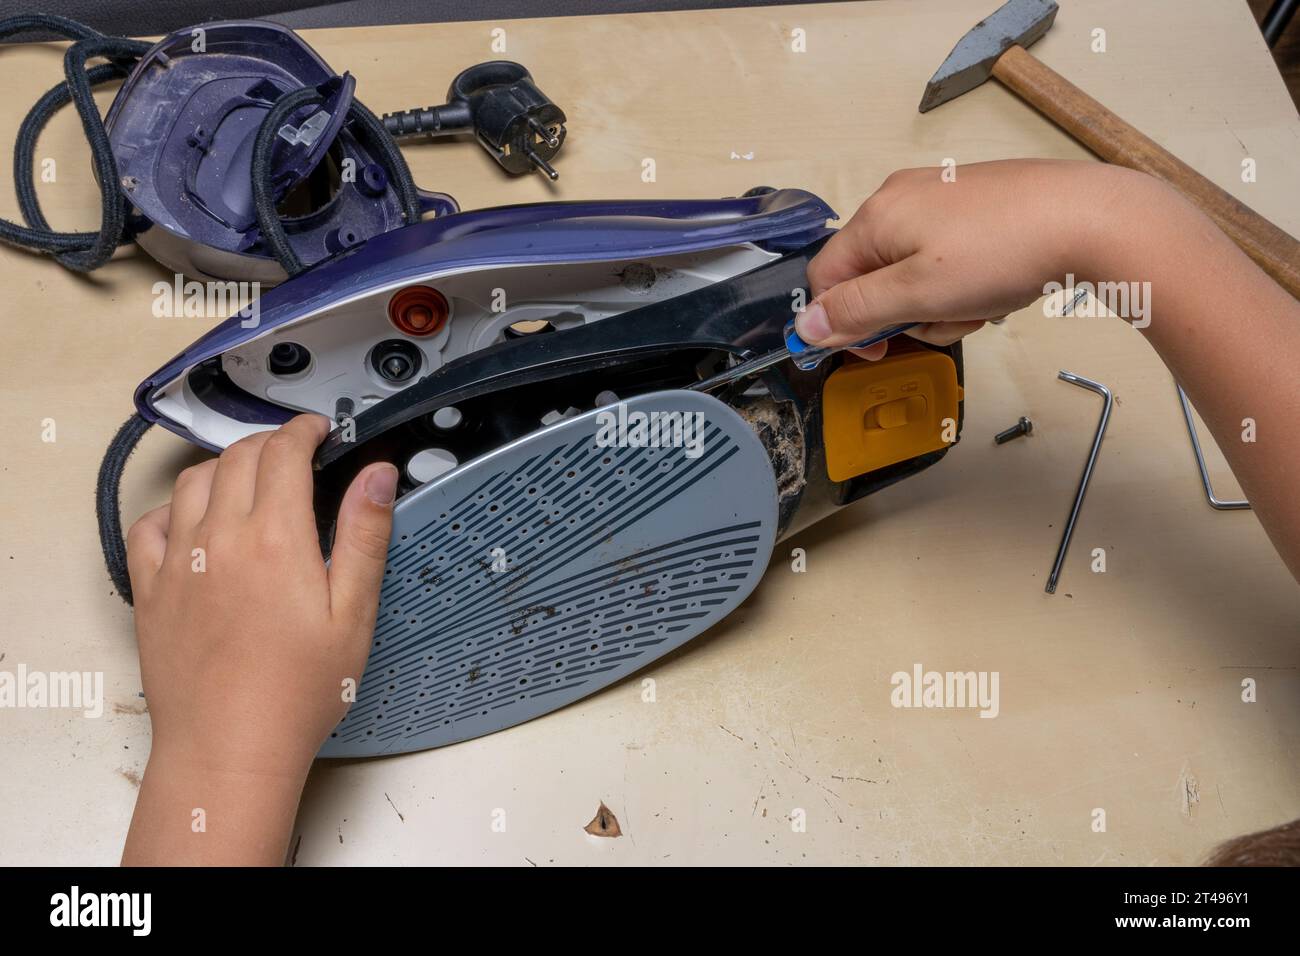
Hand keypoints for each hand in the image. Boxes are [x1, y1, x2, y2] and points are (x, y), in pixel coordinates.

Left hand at [121, 414, 397, 864]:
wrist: (229, 748)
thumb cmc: (298, 692)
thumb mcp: (354, 613)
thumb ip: (364, 535)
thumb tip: (376, 473)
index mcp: (277, 538)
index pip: (284, 452)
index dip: (305, 430)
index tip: (321, 431)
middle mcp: (221, 538)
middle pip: (238, 457)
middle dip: (271, 443)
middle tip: (296, 453)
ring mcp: (178, 562)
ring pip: (192, 481)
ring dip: (224, 466)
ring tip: (250, 480)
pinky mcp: (151, 590)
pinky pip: (150, 525)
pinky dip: (174, 508)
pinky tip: (195, 522)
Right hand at [797, 159, 1160, 355]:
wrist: (1092, 218)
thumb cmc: (1001, 254)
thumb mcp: (919, 294)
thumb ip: (857, 310)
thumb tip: (805, 325)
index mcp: (877, 216)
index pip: (825, 276)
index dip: (839, 321)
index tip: (875, 350)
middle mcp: (901, 197)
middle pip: (871, 275)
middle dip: (901, 313)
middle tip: (943, 325)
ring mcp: (942, 197)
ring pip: (912, 271)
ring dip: (937, 305)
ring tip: (978, 307)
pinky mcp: (977, 204)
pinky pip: (947, 256)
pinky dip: (963, 283)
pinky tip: (996, 289)